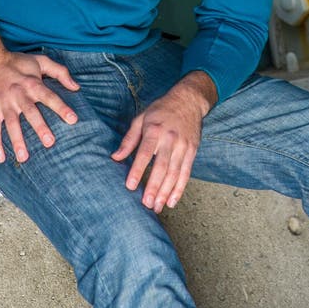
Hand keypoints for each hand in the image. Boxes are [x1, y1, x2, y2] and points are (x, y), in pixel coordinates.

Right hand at [0, 27, 78, 163]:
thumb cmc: (16, 62)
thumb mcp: (40, 61)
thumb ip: (60, 72)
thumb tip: (76, 87)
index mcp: (33, 83)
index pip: (50, 97)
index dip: (61, 108)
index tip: (73, 120)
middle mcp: (19, 94)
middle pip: (31, 113)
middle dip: (40, 127)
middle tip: (50, 143)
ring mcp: (4, 103)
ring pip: (12, 124)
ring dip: (17, 141)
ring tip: (24, 157)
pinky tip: (1, 158)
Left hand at [111, 72, 216, 212]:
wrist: (188, 100)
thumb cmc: (161, 110)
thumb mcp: (141, 118)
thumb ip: (129, 139)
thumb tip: (115, 157)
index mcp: (155, 130)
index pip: (145, 153)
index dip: (138, 170)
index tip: (130, 186)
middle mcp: (170, 139)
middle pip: (162, 166)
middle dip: (154, 187)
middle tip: (145, 204)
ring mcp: (183, 145)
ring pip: (175, 172)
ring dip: (166, 192)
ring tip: (156, 207)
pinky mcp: (192, 151)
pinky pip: (186, 173)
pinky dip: (180, 188)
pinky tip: (172, 201)